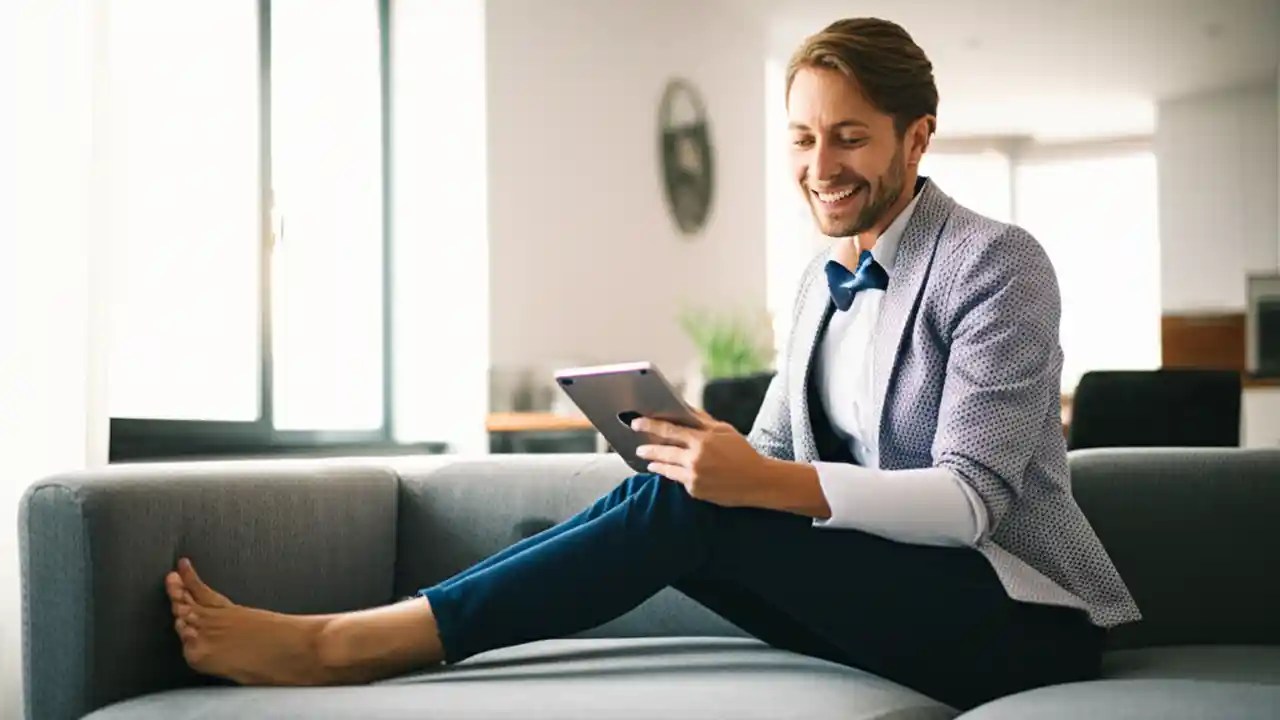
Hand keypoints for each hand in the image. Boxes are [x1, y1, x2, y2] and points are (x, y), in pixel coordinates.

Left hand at [632, 410, 770, 507]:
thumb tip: (683, 408)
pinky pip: (679, 480)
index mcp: (702, 440)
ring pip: (667, 469)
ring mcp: (694, 477)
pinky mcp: (695, 491)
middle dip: (648, 449)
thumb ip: (701, 420)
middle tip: (638, 448)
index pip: (669, 430)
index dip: (650, 425)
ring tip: (648, 462)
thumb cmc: (742, 452)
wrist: (757, 481)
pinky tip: (668, 471)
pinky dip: (673, 475)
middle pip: (663, 452)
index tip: (636, 423)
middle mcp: (695, 459)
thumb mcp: (724, 430)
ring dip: (655, 464)